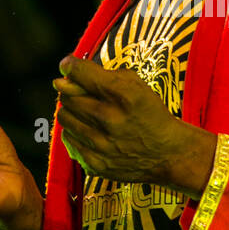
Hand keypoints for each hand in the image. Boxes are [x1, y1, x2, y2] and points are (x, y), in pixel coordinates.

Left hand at [53, 55, 210, 190]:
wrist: (167, 153)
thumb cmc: (148, 112)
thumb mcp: (135, 84)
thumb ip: (100, 74)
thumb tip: (61, 78)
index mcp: (124, 94)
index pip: (79, 72)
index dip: (70, 66)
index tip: (69, 67)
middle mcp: (111, 120)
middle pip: (67, 96)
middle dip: (72, 90)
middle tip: (84, 93)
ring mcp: (101, 145)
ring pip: (64, 117)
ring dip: (73, 111)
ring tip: (89, 113)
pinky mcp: (95, 164)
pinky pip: (67, 138)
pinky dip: (75, 132)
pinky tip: (91, 131)